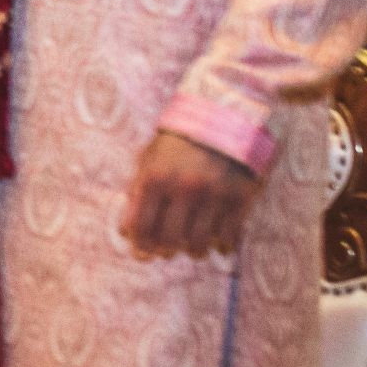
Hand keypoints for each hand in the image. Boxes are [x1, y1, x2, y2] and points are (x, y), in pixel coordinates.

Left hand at [119, 131, 260, 259]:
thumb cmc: (180, 141)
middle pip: (169, 240)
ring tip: (194, 249)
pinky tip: (219, 244)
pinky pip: (229, 235)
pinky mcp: (240, 197)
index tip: (143, 252)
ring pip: (199, 243)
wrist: (227, 115)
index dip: (140, 245)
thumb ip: (137, 192)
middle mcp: (182, 188)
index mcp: (154, 178)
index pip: (140, 226)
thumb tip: (126, 232)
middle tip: (168, 251)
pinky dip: (222, 246)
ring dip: (195, 251)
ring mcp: (213, 194)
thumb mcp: (149, 158)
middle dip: (166, 251)